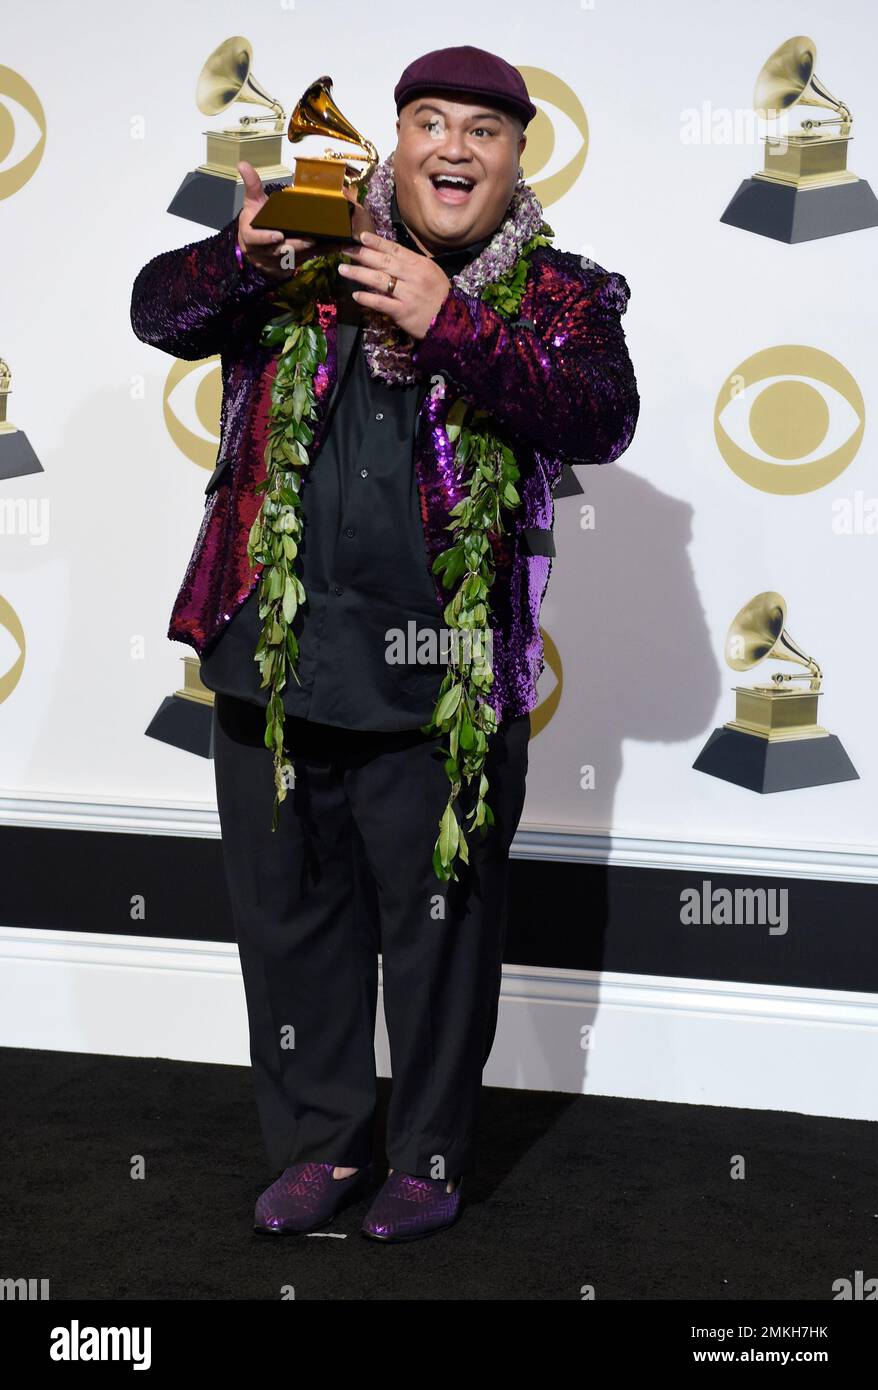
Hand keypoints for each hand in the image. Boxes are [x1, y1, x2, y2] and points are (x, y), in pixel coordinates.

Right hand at [236, 161, 375, 279]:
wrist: (256, 248)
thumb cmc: (255, 222)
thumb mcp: (252, 203)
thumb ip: (251, 185)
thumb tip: (242, 164)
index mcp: (251, 238)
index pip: (257, 239)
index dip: (267, 239)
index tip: (278, 235)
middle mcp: (265, 253)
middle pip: (280, 251)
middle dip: (296, 245)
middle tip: (310, 239)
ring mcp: (279, 262)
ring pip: (297, 258)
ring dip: (312, 251)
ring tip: (327, 242)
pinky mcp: (294, 264)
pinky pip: (309, 258)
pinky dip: (324, 252)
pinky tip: (337, 245)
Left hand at [337, 231, 450, 339]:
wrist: (452, 322)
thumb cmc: (439, 296)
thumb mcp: (431, 272)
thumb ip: (412, 263)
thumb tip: (389, 254)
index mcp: (420, 264)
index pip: (394, 249)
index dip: (377, 242)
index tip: (361, 236)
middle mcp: (413, 276)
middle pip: (383, 262)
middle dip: (362, 255)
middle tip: (345, 250)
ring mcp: (408, 294)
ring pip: (379, 280)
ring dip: (358, 274)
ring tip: (343, 269)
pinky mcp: (403, 312)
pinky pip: (381, 303)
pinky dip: (367, 298)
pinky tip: (356, 294)